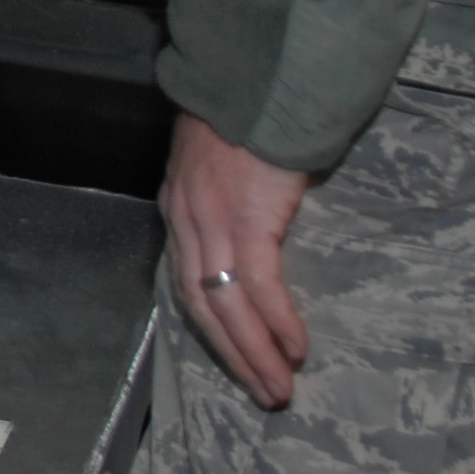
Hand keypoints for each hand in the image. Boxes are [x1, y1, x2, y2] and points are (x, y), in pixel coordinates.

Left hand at [160, 111, 315, 406]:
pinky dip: (276, 322)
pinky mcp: (248, 219)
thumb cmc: (250, 117)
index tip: (234, 358)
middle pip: (202, 305)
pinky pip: (258, 285)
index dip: (211, 327)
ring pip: (227, 306)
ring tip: (280, 388)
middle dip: (233, 355)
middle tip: (262, 392)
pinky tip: (295, 349)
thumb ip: (226, 199)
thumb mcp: (221, 163)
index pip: (186, 282)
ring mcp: (213, 222)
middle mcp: (187, 220)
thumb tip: (254, 233)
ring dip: (255, 353)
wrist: (258, 81)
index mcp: (179, 208)